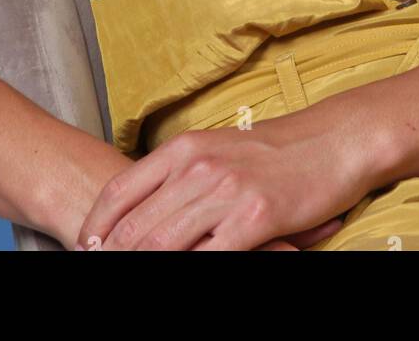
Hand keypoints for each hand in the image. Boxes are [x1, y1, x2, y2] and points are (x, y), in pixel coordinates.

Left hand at [71, 96, 379, 250]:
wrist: (332, 141)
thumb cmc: (275, 152)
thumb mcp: (217, 150)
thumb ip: (180, 176)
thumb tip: (143, 212)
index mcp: (183, 149)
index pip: (119, 192)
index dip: (96, 229)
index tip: (86, 249)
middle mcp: (197, 167)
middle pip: (135, 227)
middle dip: (116, 256)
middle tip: (104, 268)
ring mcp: (225, 192)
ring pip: (164, 246)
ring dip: (145, 265)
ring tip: (136, 277)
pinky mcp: (255, 218)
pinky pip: (209, 258)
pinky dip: (193, 271)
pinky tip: (190, 276)